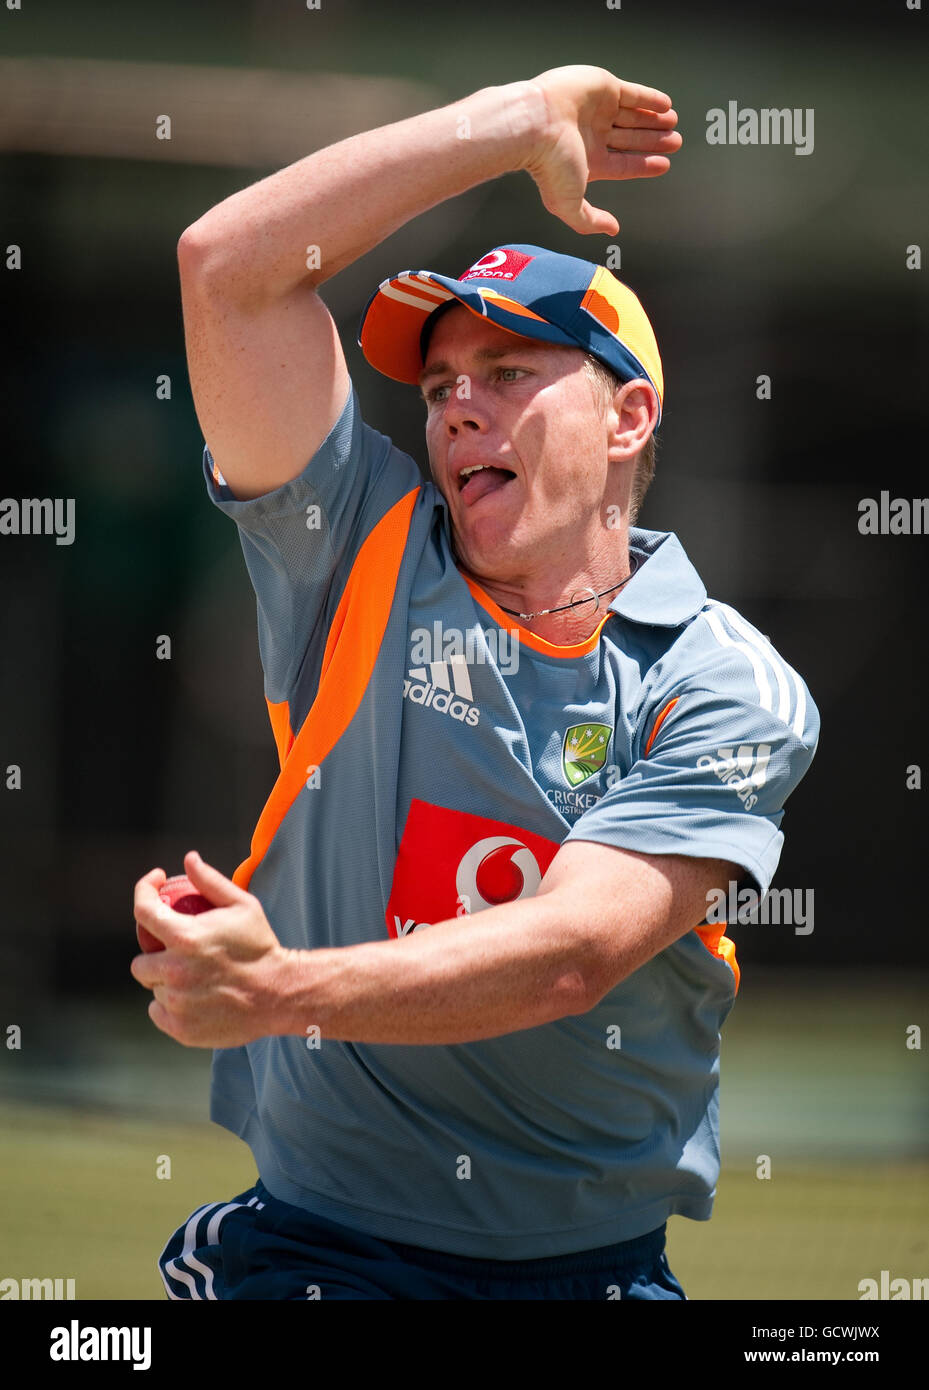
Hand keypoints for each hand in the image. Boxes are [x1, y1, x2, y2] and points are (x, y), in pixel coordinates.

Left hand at [130, 850, 290, 1047]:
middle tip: (177, 952)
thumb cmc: (261, 946)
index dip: (144, 890)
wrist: (280, 994)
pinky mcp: (180, 1028)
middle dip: (154, 954)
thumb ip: (211, 881)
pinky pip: (159, 1013)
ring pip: (153, 989)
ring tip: (191, 977)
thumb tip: (188, 859)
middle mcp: (174, 971)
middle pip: (140, 962)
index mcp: (185, 938)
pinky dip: (170, 1006)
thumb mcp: (243, 905)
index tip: (155, 885)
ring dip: (165, 981)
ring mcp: (176, 1003)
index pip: (143, 910)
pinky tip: (191, 999)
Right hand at [521, 64, 681, 234]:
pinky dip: (649, 99)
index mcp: (588, 161)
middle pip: (631, 139)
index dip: (644, 165)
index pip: (624, 164)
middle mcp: (593, 135)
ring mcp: (598, 110)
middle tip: (674, 142)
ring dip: (653, 120)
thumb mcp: (569, 204)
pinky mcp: (602, 87)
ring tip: (673, 123)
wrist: (535, 125)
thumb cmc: (549, 165)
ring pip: (633, 116)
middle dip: (652, 141)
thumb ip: (590, 220)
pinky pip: (631, 92)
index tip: (664, 164)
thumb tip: (612, 230)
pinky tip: (665, 106)